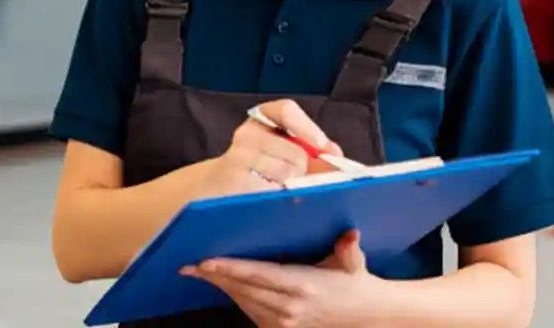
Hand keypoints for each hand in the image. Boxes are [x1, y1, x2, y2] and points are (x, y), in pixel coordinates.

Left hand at [181, 230, 382, 327]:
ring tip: (199, 272)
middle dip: (216, 276)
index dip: (231, 269)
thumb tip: (350, 234)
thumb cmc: (354, 282)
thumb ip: (349, 248)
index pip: (258, 275)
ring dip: (221, 287)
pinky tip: (222, 284)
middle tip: (189, 264)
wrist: (363, 315)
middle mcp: (289, 307)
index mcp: (303, 285)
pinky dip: (236, 297)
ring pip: (243, 301)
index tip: (207, 262)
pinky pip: (250, 311)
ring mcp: (284, 321)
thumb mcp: (354, 263)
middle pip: (244, 289)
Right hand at [201, 100, 341, 196]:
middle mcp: (247, 135)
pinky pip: (275, 193)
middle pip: (297, 155)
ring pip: (288, 175)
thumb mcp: (275, 149)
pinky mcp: (236, 182)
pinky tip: (268, 201)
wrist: (210, 189)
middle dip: (304, 173)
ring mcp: (239, 158)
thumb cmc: (252, 169)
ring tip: (276, 192)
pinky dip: (280, 200)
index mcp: (260, 120)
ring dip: (291, 189)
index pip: (286, 110)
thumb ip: (307, 148)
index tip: (323, 147)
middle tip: (293, 183)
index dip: (308, 128)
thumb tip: (334, 154)